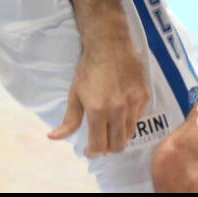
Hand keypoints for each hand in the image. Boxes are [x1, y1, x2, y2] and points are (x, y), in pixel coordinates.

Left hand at [49, 28, 150, 156]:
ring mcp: (133, 104)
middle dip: (108, 148)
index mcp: (97, 111)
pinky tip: (121, 110)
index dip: (93, 152)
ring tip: (111, 127)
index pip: (99, 146)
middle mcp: (117, 110)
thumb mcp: (74, 93)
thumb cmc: (88, 68)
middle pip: (117, 145)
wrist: (109, 43)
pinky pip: (138, 117)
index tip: (90, 150)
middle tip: (101, 140)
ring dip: (119, 135)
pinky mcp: (144, 96)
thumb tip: (53, 138)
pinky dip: (129, 119)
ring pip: (129, 134)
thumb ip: (69, 120)